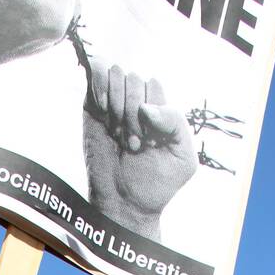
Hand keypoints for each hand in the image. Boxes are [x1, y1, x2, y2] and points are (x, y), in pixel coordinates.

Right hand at [84, 61, 196, 241]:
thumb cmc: (156, 184)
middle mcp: (136, 102)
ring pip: (116, 72)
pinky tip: (104, 112)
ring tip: (116, 133)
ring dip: (117, 104)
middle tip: (132, 144)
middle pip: (135, 78)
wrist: (125, 205)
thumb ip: (176, 123)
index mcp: (159, 110)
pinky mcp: (92, 105)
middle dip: (132, 113)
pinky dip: (100, 85)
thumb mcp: (183, 157)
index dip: (150, 110)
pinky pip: (96, 69)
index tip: (148, 142)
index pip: (153, 84)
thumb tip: (146, 107)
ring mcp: (113, 101)